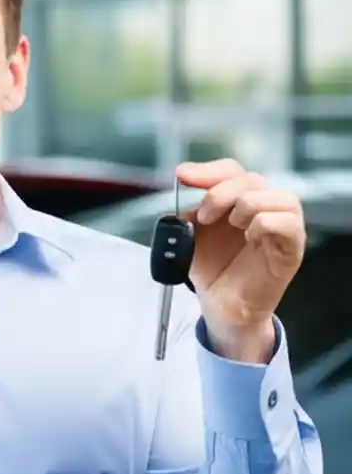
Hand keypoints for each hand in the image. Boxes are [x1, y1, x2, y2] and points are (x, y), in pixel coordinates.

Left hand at [176, 158, 305, 362]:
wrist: (219, 303)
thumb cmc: (212, 267)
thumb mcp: (191, 233)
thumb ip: (189, 209)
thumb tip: (183, 191)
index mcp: (239, 200)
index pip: (232, 170)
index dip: (209, 170)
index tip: (182, 176)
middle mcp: (264, 207)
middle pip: (252, 179)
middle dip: (221, 193)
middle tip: (204, 217)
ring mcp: (282, 226)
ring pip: (278, 196)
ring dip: (246, 206)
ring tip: (233, 226)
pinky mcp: (291, 247)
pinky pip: (287, 222)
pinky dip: (264, 223)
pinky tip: (250, 237)